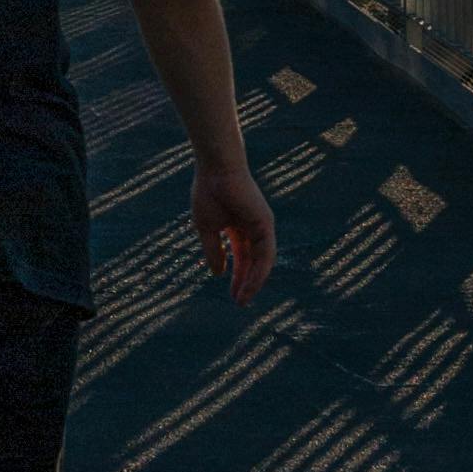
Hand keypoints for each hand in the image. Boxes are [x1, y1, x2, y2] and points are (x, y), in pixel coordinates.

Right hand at [192, 161, 276, 307]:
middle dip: (246, 282)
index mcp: (238, 227)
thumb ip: (213, 250)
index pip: (242, 258)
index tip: (231, 295)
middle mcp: (253, 228)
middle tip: (239, 303)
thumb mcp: (207, 228)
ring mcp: (261, 226)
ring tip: (244, 299)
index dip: (236, 276)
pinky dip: (259, 270)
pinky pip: (265, 253)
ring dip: (254, 281)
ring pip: (262, 261)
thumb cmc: (208, 192)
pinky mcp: (265, 223)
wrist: (216, 169)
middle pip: (253, 262)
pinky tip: (250, 284)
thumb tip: (218, 273)